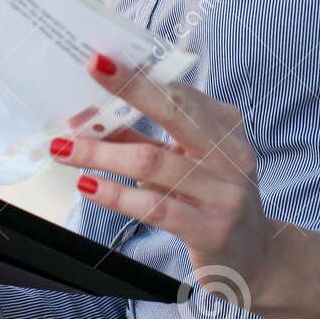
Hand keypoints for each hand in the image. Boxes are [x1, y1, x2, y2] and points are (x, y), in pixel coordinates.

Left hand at [49, 53, 319, 318]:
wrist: (254, 259)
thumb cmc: (211, 200)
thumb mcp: (185, 163)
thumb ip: (144, 138)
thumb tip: (90, 117)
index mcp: (227, 127)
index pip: (179, 92)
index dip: (139, 75)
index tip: (102, 60)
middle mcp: (231, 154)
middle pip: (175, 111)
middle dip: (129, 87)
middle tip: (92, 69)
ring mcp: (225, 193)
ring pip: (153, 161)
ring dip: (102, 152)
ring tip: (65, 147)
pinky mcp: (211, 229)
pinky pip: (154, 206)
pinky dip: (116, 193)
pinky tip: (88, 185)